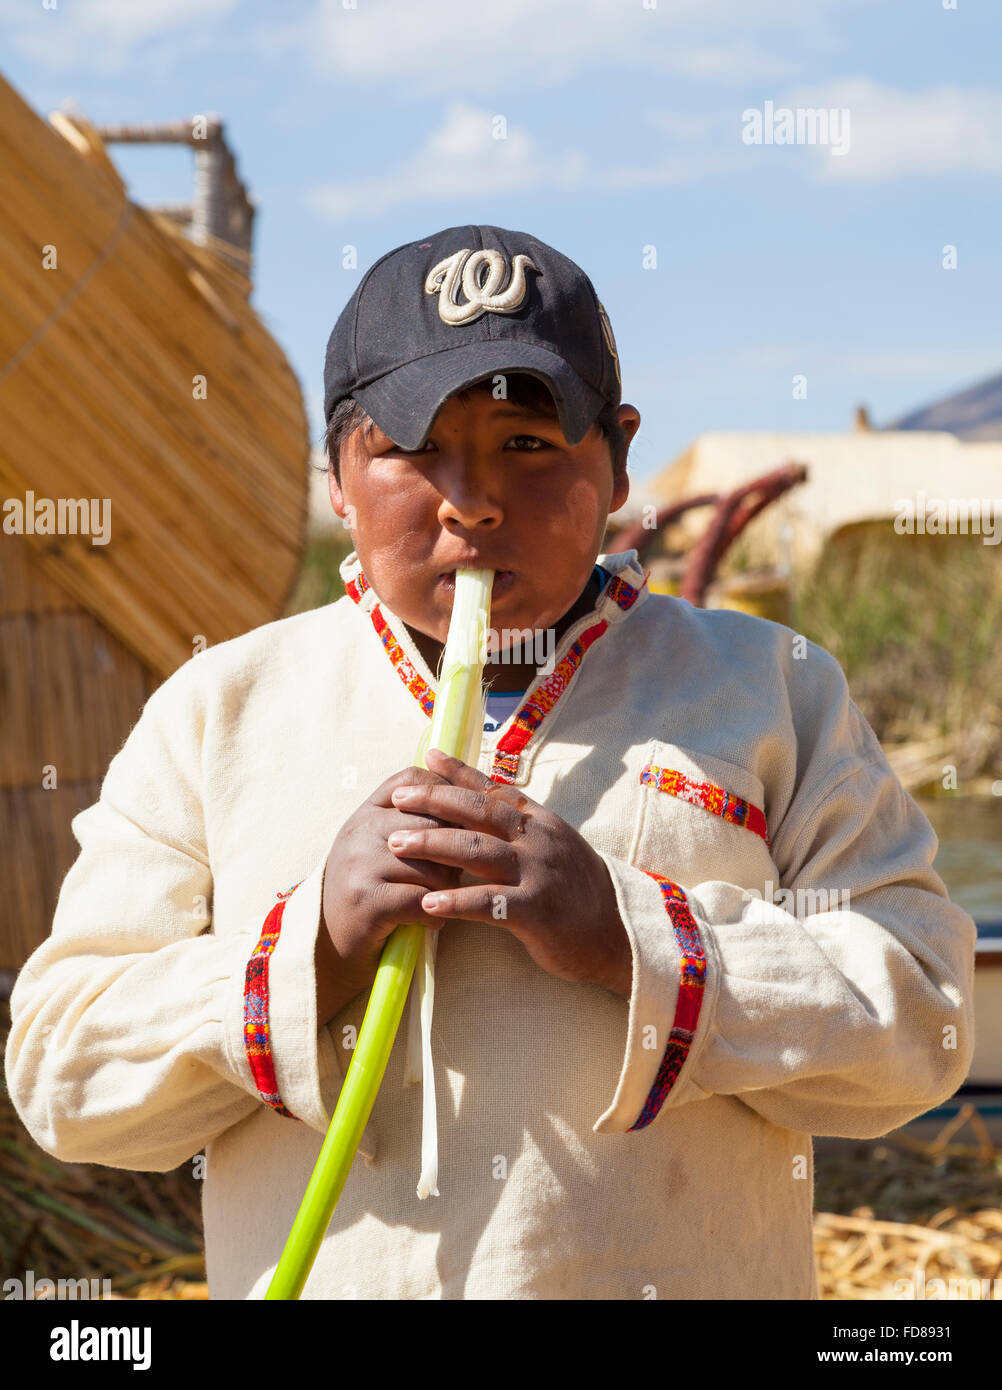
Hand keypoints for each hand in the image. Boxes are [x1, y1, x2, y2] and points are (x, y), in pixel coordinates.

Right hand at [320, 761, 467, 1008]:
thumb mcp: (377, 845)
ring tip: (442, 899)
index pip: (412, 780)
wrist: (328, 943)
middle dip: (453, 850)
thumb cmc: (367, 890)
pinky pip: (422, 900)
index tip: (461, 820)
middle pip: (431, 824)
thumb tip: (463, 803)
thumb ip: (407, 819)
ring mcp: (361, 865)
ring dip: (447, 888)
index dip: (444, 795)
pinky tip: (431, 921)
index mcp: (365, 812)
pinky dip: (434, 915)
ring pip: (433, 866)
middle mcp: (359, 832)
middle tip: (455, 873)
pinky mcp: (367, 901)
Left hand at [384, 748, 632, 997]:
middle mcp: (538, 840)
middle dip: (433, 802)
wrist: (618, 932)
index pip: (494, 789)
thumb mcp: (554, 845)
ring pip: (477, 851)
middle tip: (397, 799)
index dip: (459, 773)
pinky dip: (456, 901)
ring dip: (432, 845)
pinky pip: (489, 902)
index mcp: (540, 822)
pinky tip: (427, 902)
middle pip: (478, 812)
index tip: (426, 758)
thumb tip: (482, 802)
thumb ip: (521, 826)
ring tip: (396, 844)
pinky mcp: (536, 911)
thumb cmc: (577, 890)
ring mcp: (538, 873)